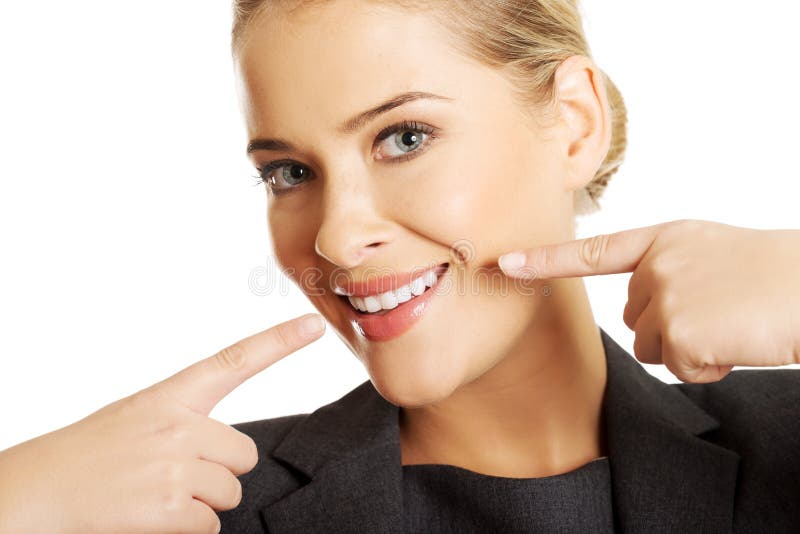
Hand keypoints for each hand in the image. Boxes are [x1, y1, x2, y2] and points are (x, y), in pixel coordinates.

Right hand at [0, 313, 325, 533]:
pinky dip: (187, 530)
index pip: (234, 361)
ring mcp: (176, 464)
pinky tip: (152, 519)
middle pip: (243, 455)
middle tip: (173, 477)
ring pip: (228, 492)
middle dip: (218, 472)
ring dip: (201, 504)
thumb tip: (230, 457)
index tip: (313, 325)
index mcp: (171, 397)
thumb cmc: (88, 456)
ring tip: (155, 497)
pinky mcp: (170, 507)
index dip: (278, 342)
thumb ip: (185, 425)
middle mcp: (179, 425)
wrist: (36, 492)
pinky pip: (209, 525)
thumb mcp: (137, 419)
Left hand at [497, 219, 799, 382]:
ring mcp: (666, 295)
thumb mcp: (712, 254)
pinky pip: (678, 367)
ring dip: (688, 349)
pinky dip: (708, 367)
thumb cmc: (776, 274)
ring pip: (650, 347)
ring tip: (730, 325)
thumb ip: (667, 271)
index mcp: (666, 239)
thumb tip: (641, 315)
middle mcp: (657, 264)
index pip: (594, 252)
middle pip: (634, 318)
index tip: (504, 263)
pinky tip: (736, 342)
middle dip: (671, 328)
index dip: (546, 260)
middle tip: (722, 312)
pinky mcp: (680, 331)